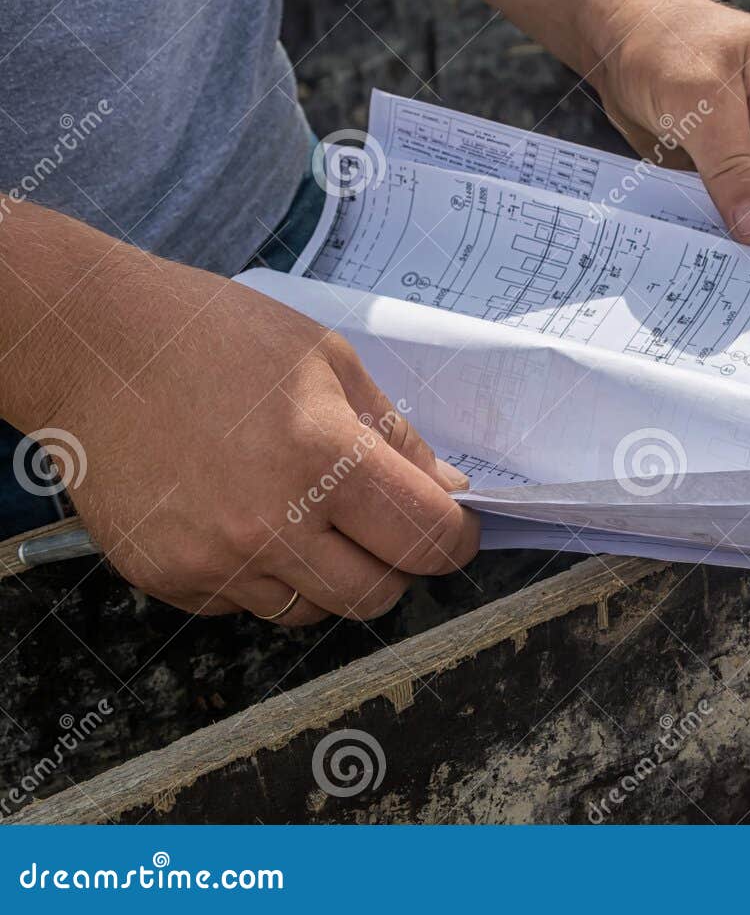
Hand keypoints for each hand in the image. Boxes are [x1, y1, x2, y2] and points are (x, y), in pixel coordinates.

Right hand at [37, 242, 478, 625]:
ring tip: (302, 509)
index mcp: (324, 457)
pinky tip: (241, 514)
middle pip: (376, 594)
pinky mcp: (167, 578)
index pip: (425, 537)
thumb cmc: (219, 337)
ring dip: (327, 574)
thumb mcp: (333, 362)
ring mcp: (213, 559)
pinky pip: (245, 604)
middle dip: (397, 564)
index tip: (456, 529)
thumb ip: (398, 437)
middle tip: (383, 523)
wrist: (96, 346)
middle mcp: (269, 522)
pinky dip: (261, 573)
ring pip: (311, 609)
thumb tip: (448, 494)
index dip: (456, 537)